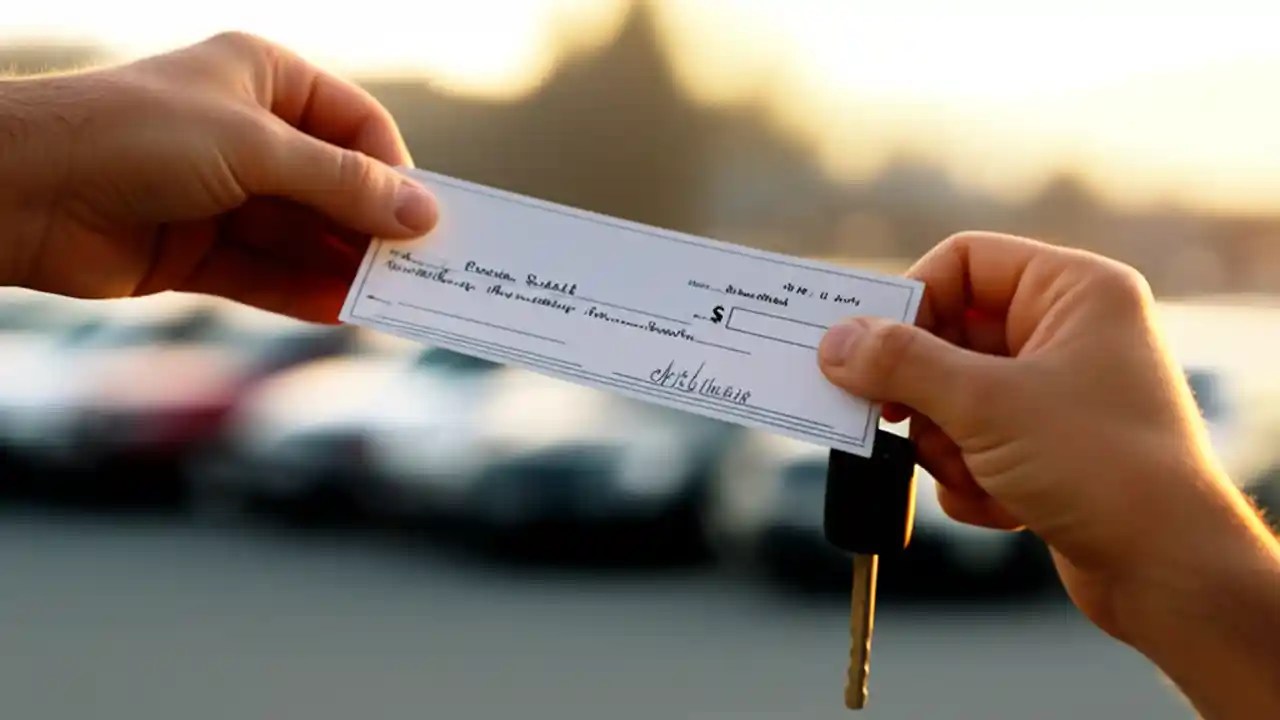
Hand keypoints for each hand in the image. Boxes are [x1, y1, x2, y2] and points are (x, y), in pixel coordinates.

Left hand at [0, 32, 437, 322]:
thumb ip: (343, 186)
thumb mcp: (256, 148)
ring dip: (343, 266)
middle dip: (372, 227)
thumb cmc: (135, 134)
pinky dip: (303, 293)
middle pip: (334, 187)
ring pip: (303, 236)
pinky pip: (267, 274)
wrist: (20, 188)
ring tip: (391, 300)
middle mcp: (248, 134)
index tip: (424, 219)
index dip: (393, 171)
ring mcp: (223, 195)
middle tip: (420, 269)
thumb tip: (423, 214)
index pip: (356, 126)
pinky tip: (342, 312)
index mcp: (265, 78)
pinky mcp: (198, 251)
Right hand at [818, 232, 1278, 718]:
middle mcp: (1069, 332)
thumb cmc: (1101, 467)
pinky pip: (975, 443)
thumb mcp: (985, 405)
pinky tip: (1002, 504)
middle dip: (925, 394)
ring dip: (948, 445)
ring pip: (954, 397)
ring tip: (977, 474)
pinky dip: (972, 477)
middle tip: (898, 420)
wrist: (1168, 571)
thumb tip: (836, 342)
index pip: (965, 261)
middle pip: (950, 336)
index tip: (870, 349)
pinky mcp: (1047, 448)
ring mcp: (1058, 393)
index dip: (912, 300)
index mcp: (1074, 291)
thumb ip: (901, 364)